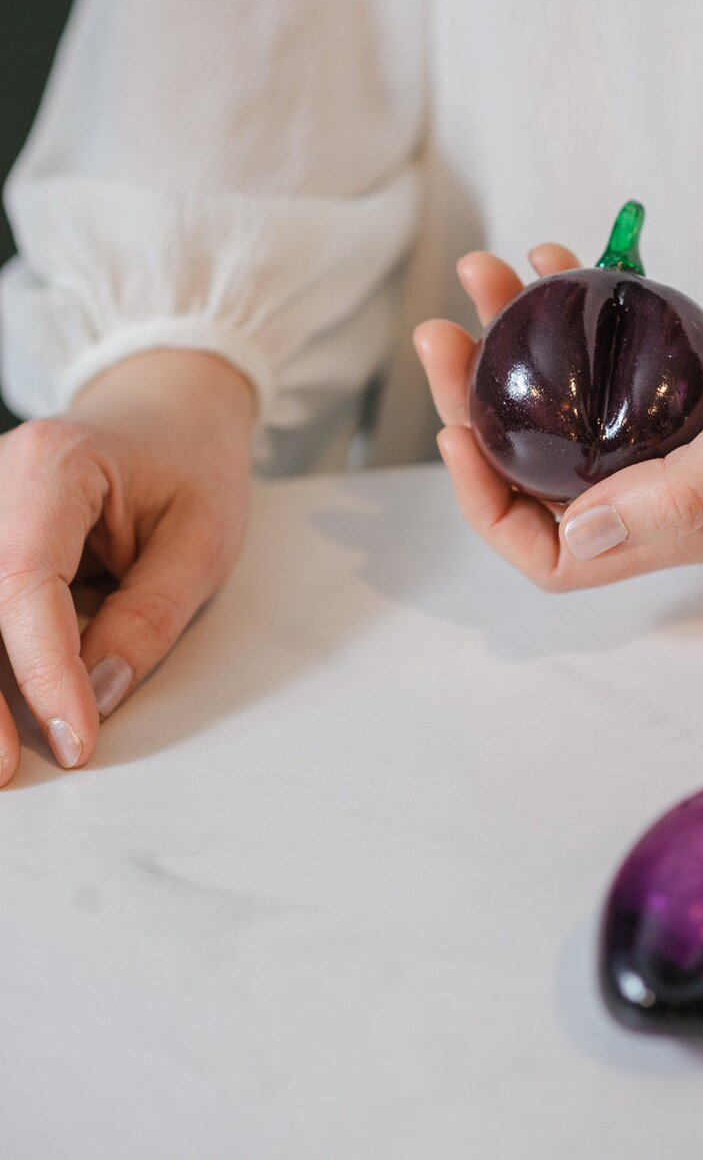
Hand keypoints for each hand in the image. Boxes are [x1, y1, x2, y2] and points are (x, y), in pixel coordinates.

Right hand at [0, 349, 255, 781]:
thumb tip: (95, 695)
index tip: (74, 738)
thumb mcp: (203, 538)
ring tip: (0, 759)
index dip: (43, 671)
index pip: (24, 583)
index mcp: (54, 465)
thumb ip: (148, 616)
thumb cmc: (191, 464)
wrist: (169, 410)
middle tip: (7, 770)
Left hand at [414, 241, 702, 591]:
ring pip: (563, 407)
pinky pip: (602, 355)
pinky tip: (556, 255)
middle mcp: (670, 486)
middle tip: (445, 332)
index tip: (453, 425)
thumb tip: (575, 535)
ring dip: (513, 344)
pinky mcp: (685, 376)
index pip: (555, 551)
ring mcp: (675, 430)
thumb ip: (677, 494)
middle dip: (475, 407)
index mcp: (684, 523)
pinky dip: (569, 309)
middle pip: (539, 471)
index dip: (489, 503)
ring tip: (489, 270)